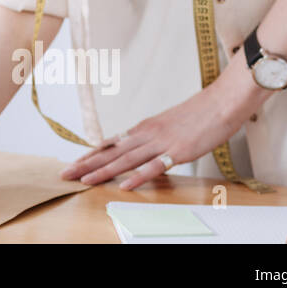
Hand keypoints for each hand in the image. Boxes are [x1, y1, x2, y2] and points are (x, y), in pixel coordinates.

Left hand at [58, 56, 267, 189]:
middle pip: (111, 152)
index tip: (74, 162)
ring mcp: (161, 143)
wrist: (221, 102)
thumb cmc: (199, 115)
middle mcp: (147, 134)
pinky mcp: (178, 152)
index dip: (91, 154)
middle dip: (86, 164)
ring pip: (126, 160)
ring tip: (84, 180)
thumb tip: (141, 149)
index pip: (111, 143)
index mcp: (144, 128)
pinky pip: (154, 167)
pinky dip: (138, 177)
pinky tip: (124, 185)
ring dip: (103, 171)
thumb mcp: (168, 125)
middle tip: (65, 173)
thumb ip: (153, 138)